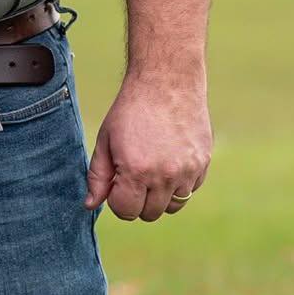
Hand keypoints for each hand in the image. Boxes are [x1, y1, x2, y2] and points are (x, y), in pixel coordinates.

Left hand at [85, 71, 211, 221]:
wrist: (167, 81)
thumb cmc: (131, 109)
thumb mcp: (105, 140)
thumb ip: (97, 176)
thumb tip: (90, 205)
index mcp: (136, 171)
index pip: (126, 211)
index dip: (117, 199)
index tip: (117, 182)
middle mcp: (165, 176)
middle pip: (150, 213)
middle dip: (138, 200)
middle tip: (133, 174)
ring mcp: (188, 171)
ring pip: (173, 206)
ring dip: (160, 195)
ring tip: (152, 167)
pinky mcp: (203, 164)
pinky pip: (190, 190)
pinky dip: (179, 183)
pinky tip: (170, 158)